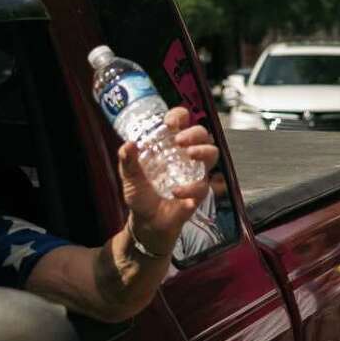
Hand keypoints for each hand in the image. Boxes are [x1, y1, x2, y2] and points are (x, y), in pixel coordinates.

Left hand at [118, 107, 219, 250]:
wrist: (147, 223)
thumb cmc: (141, 196)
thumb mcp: (130, 177)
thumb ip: (127, 161)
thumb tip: (128, 144)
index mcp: (169, 146)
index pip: (181, 122)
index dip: (179, 117)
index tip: (170, 122)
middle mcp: (185, 156)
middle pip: (202, 134)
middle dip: (194, 133)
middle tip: (180, 140)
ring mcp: (194, 173)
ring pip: (212, 154)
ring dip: (204, 151)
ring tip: (190, 155)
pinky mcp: (198, 193)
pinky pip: (202, 187)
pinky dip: (190, 188)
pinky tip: (176, 192)